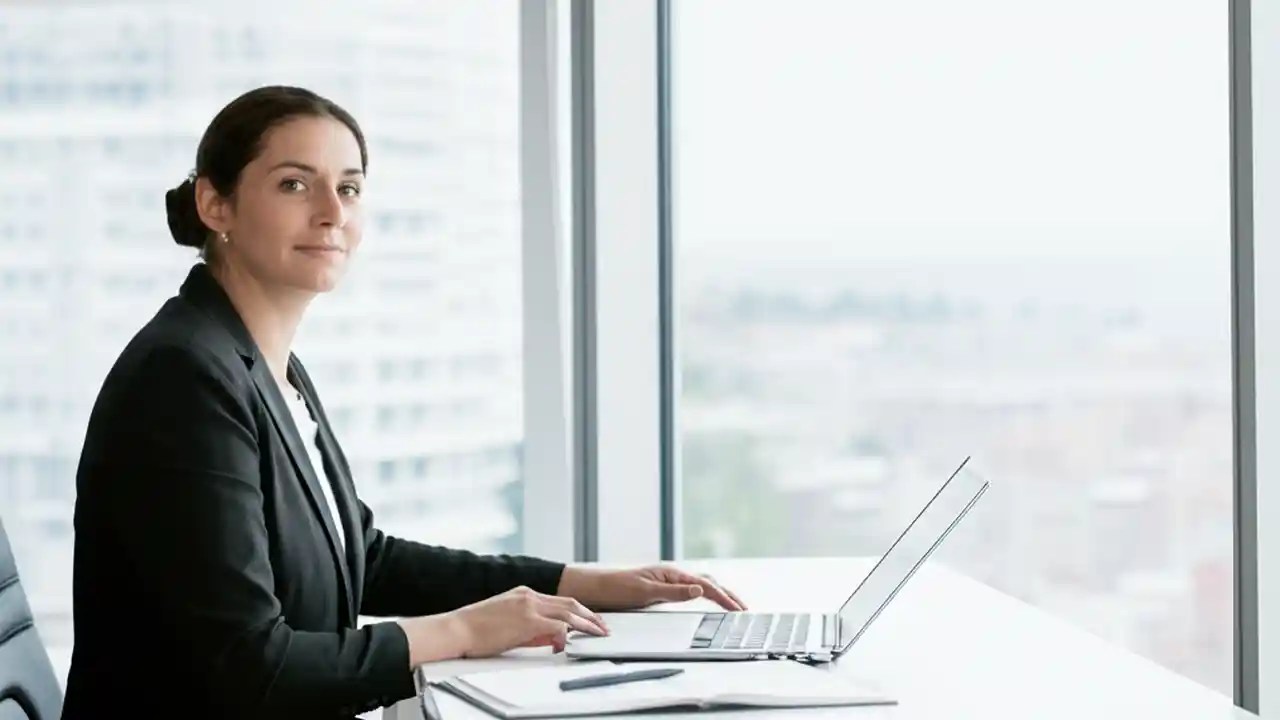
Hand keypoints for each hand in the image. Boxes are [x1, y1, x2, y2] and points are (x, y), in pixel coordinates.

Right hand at [450, 585, 609, 655]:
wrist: (457, 629)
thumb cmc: (476, 629)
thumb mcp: (509, 624)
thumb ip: (533, 629)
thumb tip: (554, 637)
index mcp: (525, 593)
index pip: (560, 600)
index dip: (579, 611)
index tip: (591, 620)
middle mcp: (529, 596)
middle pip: (570, 603)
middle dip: (590, 616)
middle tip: (603, 627)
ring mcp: (529, 606)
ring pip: (568, 612)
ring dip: (587, 624)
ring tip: (598, 634)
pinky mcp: (527, 620)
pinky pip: (557, 626)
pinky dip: (567, 635)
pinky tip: (569, 644)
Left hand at [557, 565, 746, 611]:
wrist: (593, 587)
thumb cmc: (615, 588)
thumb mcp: (644, 592)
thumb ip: (673, 592)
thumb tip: (699, 589)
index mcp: (670, 574)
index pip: (705, 585)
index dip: (723, 598)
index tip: (738, 609)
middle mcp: (671, 575)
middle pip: (707, 582)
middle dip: (727, 594)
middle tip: (744, 608)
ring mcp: (667, 581)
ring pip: (700, 584)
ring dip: (719, 592)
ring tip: (733, 604)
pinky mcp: (661, 588)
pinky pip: (690, 589)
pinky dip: (705, 593)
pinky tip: (708, 599)